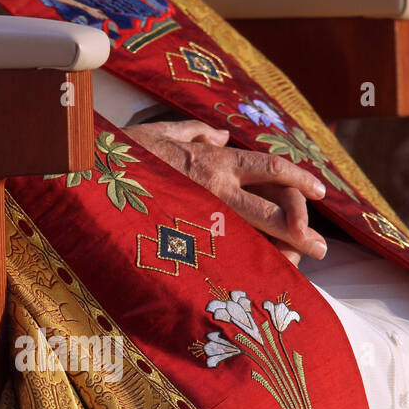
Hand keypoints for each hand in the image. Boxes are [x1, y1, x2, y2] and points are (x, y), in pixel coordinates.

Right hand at [123, 119, 328, 264]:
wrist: (88, 171)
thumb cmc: (120, 151)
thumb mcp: (161, 131)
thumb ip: (195, 132)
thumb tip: (221, 134)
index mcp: (213, 159)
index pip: (269, 168)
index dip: (298, 180)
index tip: (320, 192)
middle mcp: (214, 186)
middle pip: (272, 206)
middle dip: (301, 229)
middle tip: (320, 249)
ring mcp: (200, 213)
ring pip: (254, 234)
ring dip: (281, 252)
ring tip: (299, 270)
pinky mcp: (184, 236)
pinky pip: (226, 252)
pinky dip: (249, 264)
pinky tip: (263, 277)